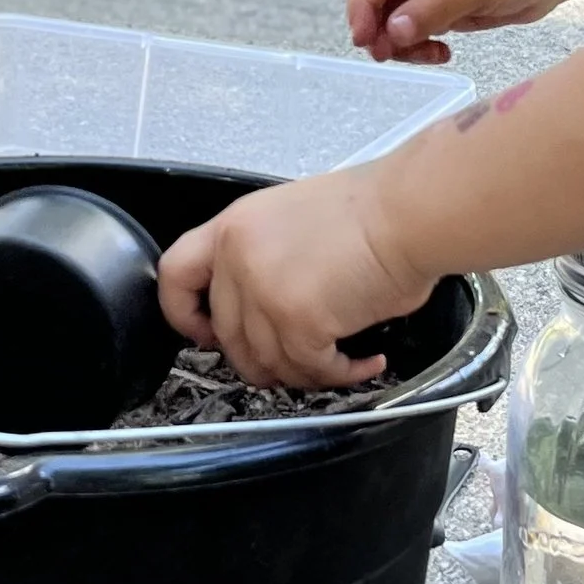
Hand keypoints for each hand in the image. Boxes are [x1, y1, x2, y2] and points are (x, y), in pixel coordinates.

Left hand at [158, 169, 429, 390]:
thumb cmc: (373, 209)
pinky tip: (364, 361)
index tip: (205, 333)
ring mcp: (265, 293)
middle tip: (298, 359)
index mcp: (234, 227)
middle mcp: (239, 259)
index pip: (175, 276)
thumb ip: (264, 257)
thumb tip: (264, 305)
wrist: (408, 212)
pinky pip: (312, 370)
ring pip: (270, 363)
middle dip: (264, 360)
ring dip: (308, 371)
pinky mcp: (299, 322)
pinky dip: (342, 374)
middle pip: (229, 337)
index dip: (185, 315)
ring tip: (341, 359)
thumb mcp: (292, 217)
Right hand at [346, 0, 583, 64]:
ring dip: (402, 40)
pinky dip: (422, 43)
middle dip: (378, 26)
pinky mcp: (446, 0)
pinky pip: (419, 26)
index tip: (363, 39)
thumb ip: (432, 8)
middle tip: (386, 56)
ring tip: (428, 55)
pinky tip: (442, 52)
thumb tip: (391, 33)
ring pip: (395, 16)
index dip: (364, 7)